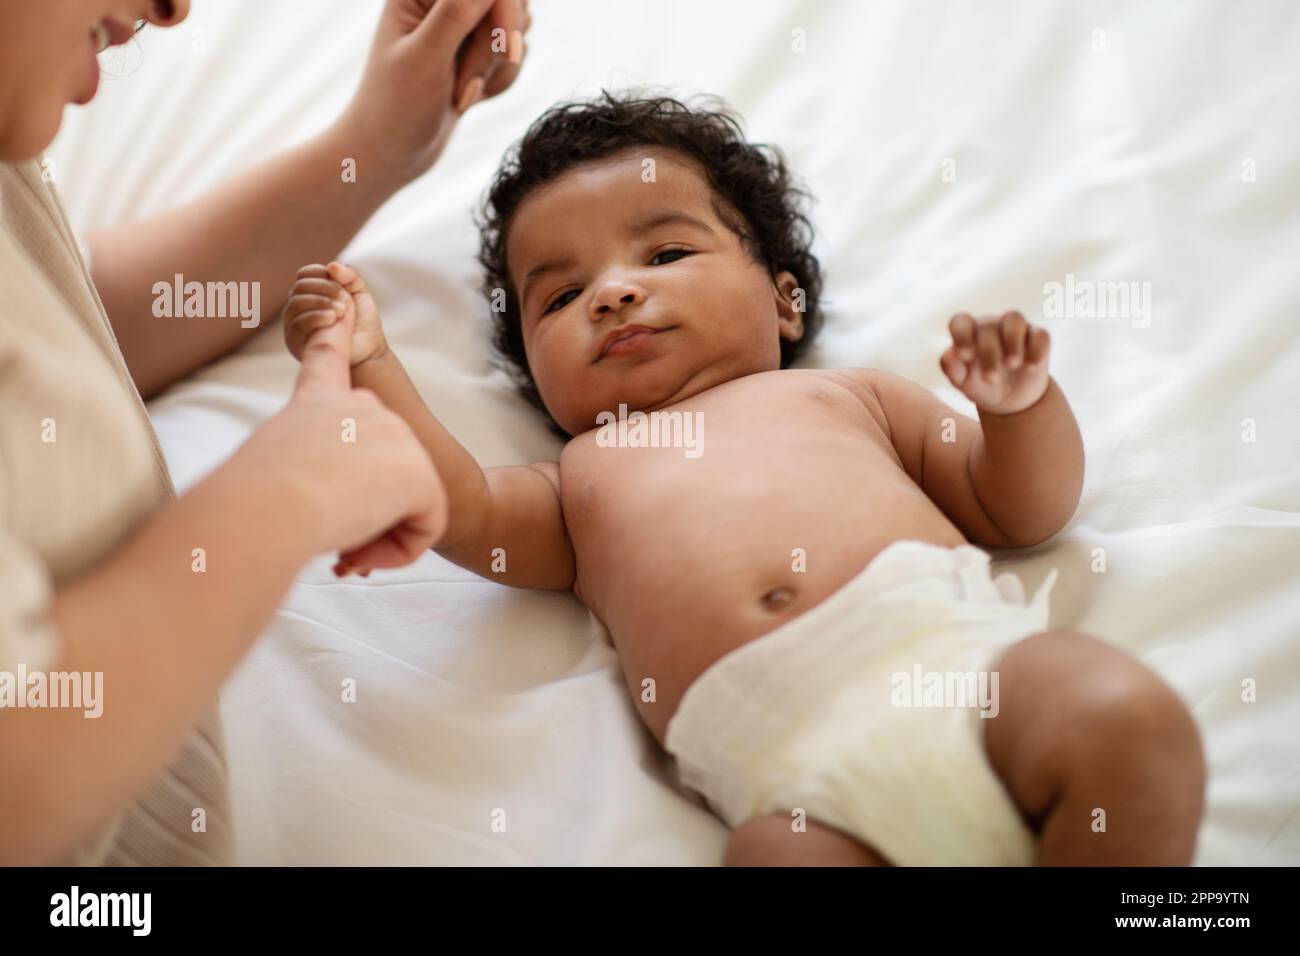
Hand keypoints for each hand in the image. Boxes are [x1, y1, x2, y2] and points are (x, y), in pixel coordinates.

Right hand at [247, 305, 447, 572]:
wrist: (268, 507)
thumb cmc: (244, 504)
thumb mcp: (261, 475)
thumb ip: (294, 476)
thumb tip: (281, 508)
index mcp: (315, 403)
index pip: (329, 359)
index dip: (334, 334)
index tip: (339, 308)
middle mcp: (360, 408)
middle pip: (383, 474)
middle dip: (364, 516)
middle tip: (330, 543)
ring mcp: (395, 435)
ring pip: (406, 506)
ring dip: (375, 539)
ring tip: (338, 546)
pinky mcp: (420, 472)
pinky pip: (425, 529)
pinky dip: (397, 553)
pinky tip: (360, 552)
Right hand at [284, 262, 387, 368]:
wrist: (367, 351)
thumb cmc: (361, 322)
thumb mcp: (359, 293)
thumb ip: (349, 276)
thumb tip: (332, 265)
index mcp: (311, 292)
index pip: (305, 274)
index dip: (320, 273)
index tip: (340, 281)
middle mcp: (298, 306)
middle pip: (299, 287)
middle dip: (323, 288)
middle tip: (344, 297)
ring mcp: (293, 323)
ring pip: (296, 303)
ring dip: (320, 302)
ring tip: (342, 310)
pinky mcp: (294, 340)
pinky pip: (298, 323)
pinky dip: (316, 317)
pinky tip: (333, 318)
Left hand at [338, 0, 531, 185]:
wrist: (393, 153)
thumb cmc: (397, 106)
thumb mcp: (426, 56)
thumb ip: (457, 11)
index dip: (504, 9)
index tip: (506, 48)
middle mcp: (441, 0)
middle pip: (509, 1)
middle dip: (496, 47)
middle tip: (468, 85)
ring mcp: (462, 24)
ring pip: (516, 28)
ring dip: (496, 68)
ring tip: (460, 95)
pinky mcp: (477, 49)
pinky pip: (515, 54)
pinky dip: (499, 81)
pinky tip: (467, 99)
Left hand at [940, 311, 1050, 414]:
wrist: (1010, 398)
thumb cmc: (980, 384)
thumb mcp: (963, 382)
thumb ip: (952, 368)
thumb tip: (949, 354)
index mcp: (968, 333)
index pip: (961, 322)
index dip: (962, 335)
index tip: (966, 356)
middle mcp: (990, 325)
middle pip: (988, 327)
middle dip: (989, 353)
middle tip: (992, 379)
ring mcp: (1015, 329)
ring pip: (1014, 318)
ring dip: (1013, 341)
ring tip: (1012, 364)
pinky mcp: (1037, 338)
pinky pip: (1040, 334)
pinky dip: (1037, 350)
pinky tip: (1031, 367)